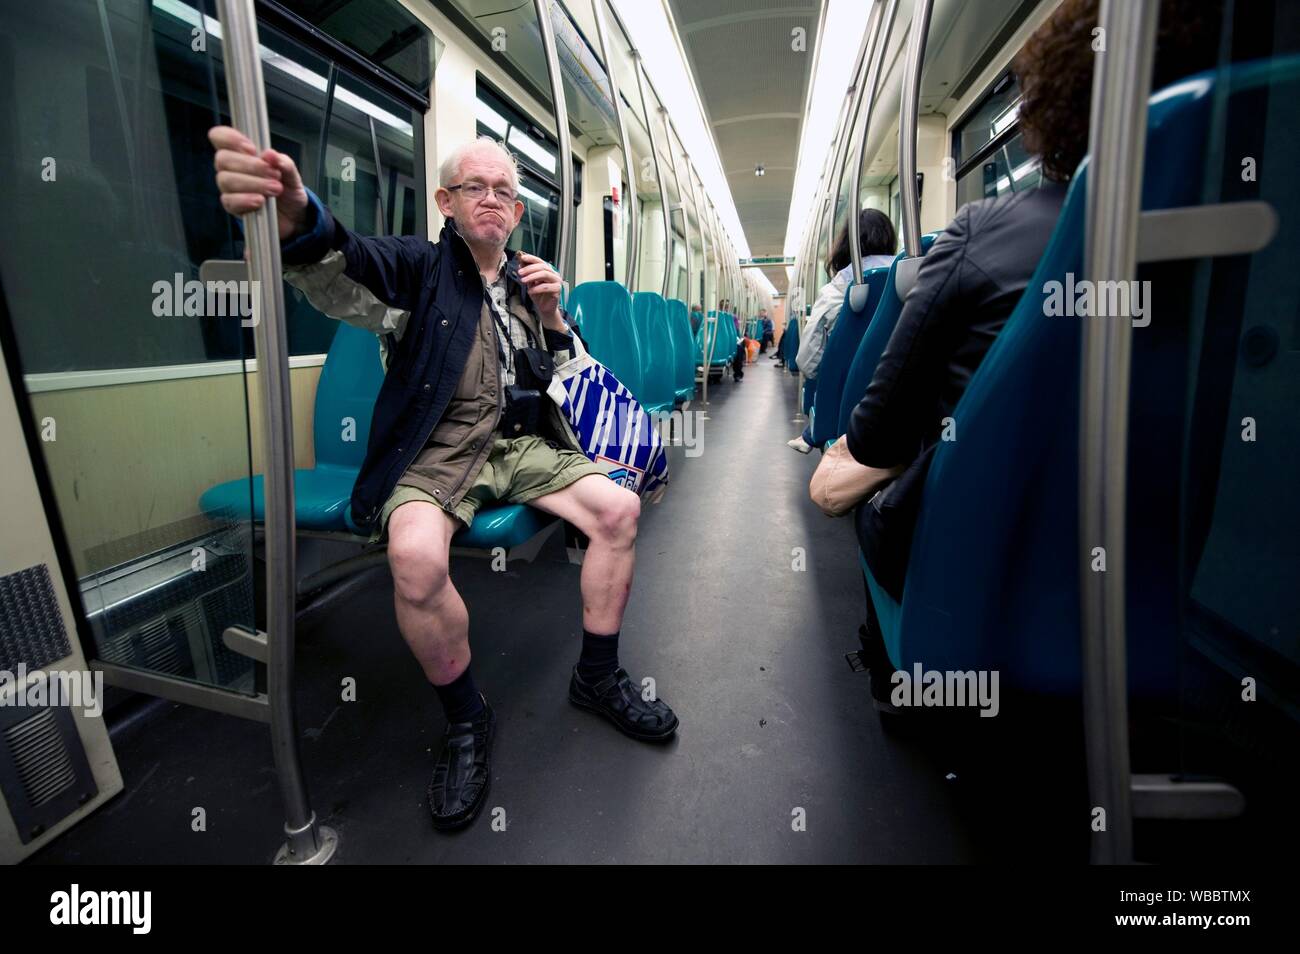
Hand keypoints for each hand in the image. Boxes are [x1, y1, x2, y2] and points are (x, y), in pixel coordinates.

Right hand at [208, 125, 309, 241]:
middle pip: (222, 159)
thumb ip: (284, 163)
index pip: (220, 137)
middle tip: (274, 174)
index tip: (252, 148)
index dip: (230, 138)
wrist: (294, 214)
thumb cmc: (288, 189)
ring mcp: (229, 188)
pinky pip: (230, 201)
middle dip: (250, 165)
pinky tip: (260, 200)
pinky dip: (246, 200)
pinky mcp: (233, 207)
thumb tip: (270, 154)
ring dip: (253, 183)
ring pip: (226, 180)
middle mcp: (231, 169)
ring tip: (275, 189)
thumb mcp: (292, 174)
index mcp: (241, 153)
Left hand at [516, 252, 564, 329]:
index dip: (531, 258)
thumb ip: (527, 274)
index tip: (522, 258)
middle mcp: (554, 274)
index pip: (540, 261)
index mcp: (548, 270)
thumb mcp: (530, 282)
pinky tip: (530, 291)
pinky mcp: (557, 289)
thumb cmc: (538, 295)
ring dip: (532, 277)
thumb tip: (520, 264)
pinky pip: (546, 286)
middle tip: (520, 272)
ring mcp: (557, 281)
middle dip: (529, 269)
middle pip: (542, 267)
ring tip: (523, 281)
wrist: (544, 308)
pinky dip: (536, 288)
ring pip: (545, 274)